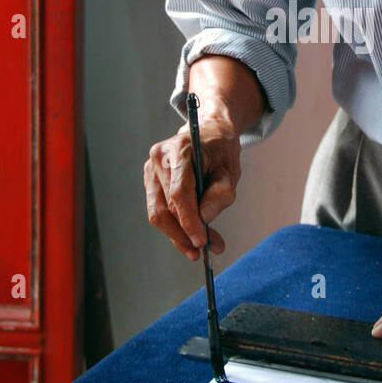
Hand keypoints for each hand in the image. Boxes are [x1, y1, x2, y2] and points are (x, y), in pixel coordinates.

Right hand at [144, 109, 240, 259]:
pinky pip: (158, 210)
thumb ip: (220, 193)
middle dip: (184, 233)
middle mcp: (159, 157)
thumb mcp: (231, 169)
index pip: (179, 192)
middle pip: (165, 207)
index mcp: (181, 148)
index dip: (189, 220)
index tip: (201, 241)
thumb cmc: (221, 149)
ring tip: (198, 250)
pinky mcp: (150, 180)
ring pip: (158, 212)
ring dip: (177, 235)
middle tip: (204, 250)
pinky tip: (189, 237)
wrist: (209, 132)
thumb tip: (204, 218)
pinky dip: (173, 227)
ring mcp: (150, 169)